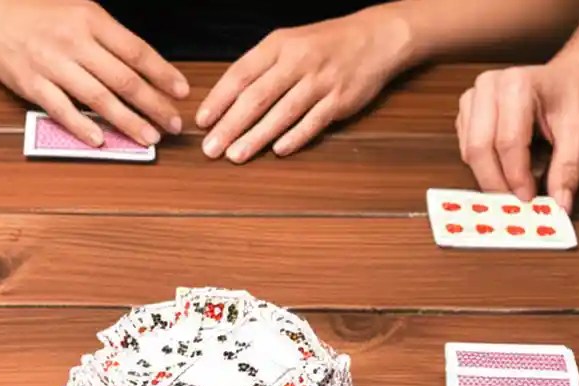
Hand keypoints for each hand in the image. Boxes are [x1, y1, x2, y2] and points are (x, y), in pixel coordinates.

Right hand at [0, 0, 187, 146]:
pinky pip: (62, 110)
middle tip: (173, 124)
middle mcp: (75, 42)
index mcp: (91, 20)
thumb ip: (110, 39)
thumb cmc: (42, 15)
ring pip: (98, 99)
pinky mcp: (32, 85)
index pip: (136, 51)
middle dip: (154, 105)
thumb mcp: (81, 12)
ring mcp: (53, 65)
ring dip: (128, 121)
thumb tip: (145, 68)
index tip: (181, 91)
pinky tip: (101, 141)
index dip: (162, 73)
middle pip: (124, 79)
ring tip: (149, 137)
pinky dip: (83, 127)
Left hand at [196, 11, 410, 163]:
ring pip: (282, 113)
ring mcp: (321, 81)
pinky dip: (295, 137)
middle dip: (230, 125)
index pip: (241, 74)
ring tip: (235, 155)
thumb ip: (260, 68)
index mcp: (279, 45)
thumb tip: (225, 100)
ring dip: (256, 137)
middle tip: (211, 148)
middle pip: (257, 97)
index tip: (201, 121)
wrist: (376, 37)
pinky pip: (313, 122)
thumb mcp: (289, 43)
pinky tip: (277, 151)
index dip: (219, 99)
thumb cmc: (325, 44)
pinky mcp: (340, 100)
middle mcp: (298, 61)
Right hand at [456, 60, 578, 212]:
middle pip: (480, 147)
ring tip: (512, 187)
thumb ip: (568, 169)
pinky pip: (466, 147)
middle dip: (495, 181)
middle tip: (513, 202)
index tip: (529, 198)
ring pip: (469, 150)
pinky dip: (483, 166)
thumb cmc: (577, 96)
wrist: (573, 76)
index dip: (516, 176)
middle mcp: (489, 86)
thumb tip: (560, 204)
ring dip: (488, 175)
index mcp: (517, 84)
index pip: (508, 141)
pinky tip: (504, 170)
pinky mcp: (467, 110)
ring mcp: (474, 97)